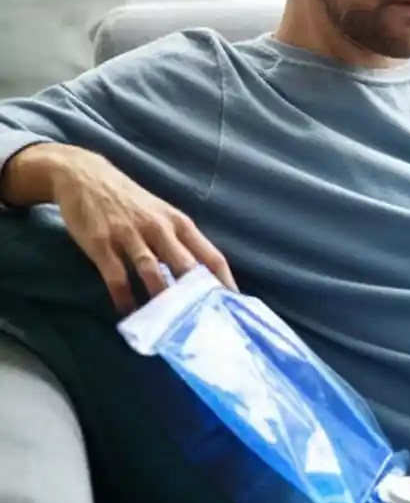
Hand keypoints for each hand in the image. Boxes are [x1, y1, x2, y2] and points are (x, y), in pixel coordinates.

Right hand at [4, 143, 236, 312]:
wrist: (84, 175)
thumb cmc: (131, 201)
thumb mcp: (163, 214)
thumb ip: (180, 243)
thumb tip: (201, 278)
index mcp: (179, 223)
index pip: (211, 256)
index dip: (224, 282)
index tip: (232, 306)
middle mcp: (159, 228)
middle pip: (185, 267)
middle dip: (195, 297)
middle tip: (203, 323)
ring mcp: (129, 235)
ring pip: (152, 272)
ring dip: (160, 301)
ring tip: (168, 326)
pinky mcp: (101, 243)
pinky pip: (116, 277)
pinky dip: (124, 298)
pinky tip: (128, 313)